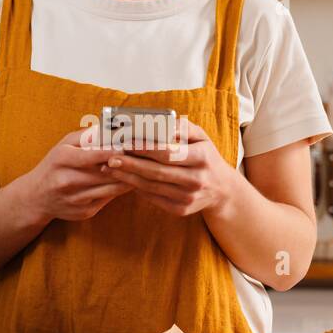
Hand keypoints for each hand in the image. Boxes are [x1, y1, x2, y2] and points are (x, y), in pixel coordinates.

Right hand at [18, 129, 132, 222]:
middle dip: (127, 165)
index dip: (114, 151)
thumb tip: (111, 128)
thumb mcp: (64, 145)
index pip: (93, 155)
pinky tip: (129, 181)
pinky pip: (109, 199)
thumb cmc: (55, 165)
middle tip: (145, 156)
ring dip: (129, 178)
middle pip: (106, 173)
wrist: (36, 198)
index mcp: (62, 159)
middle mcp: (67, 180)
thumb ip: (86, 136)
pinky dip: (120, 190)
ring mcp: (76, 199)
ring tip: (143, 169)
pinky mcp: (84, 212)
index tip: (131, 145)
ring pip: (111, 188)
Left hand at [104, 118, 240, 217]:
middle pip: (157, 172)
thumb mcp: (201, 137)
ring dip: (128, 177)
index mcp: (202, 157)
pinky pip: (154, 198)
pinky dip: (138, 188)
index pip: (168, 153)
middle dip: (131, 164)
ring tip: (110, 168)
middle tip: (111, 157)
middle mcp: (197, 179)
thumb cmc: (205, 156)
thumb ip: (182, 127)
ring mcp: (189, 197)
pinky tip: (125, 179)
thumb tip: (159, 122)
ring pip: (152, 187)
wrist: (222, 189)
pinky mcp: (181, 210)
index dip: (145, 148)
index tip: (126, 142)